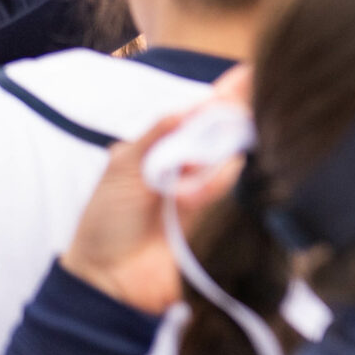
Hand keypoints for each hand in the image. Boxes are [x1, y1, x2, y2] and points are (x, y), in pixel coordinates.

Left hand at [60, 105, 241, 315]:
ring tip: (183, 188)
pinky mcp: (223, 216)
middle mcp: (193, 166)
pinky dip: (217, 185)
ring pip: (233, 157)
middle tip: (239, 108)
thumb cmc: (107, 222)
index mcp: (166, 149)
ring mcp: (210, 191)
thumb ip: (158, 133)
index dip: (226, 96)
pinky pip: (234, 189)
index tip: (248, 73)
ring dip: (214, 160)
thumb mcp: (122, 167)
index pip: (202, 115)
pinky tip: (194, 196)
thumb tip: (197, 103)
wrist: (111, 280)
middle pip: (226, 132)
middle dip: (233, 119)